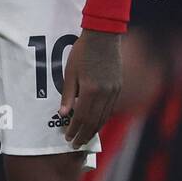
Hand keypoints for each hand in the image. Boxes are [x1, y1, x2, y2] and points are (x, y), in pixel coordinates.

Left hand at [59, 30, 121, 149]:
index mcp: (90, 90)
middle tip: (76, 144)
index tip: (68, 138)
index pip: (82, 117)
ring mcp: (113, 91)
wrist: (103, 36)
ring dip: (94, 129)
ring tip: (85, 138)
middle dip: (84, 134)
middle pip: (94, 121)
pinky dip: (102, 119)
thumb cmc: (82, 52)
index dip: (74, 130)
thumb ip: (67, 95)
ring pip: (104, 116)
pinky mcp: (118, 87)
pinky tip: (96, 123)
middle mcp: (104, 94)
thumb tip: (63, 114)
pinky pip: (110, 108)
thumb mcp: (69, 72)